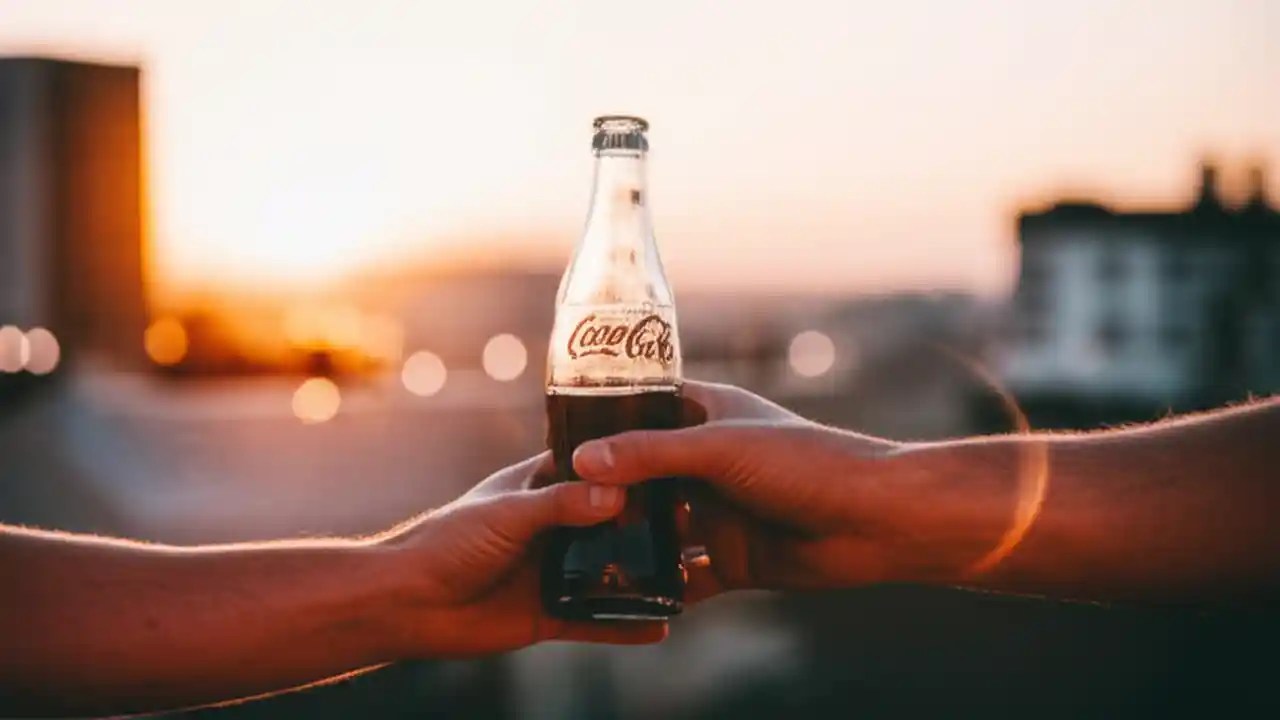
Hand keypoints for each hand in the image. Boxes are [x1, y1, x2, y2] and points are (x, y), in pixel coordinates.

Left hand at [379, 453, 666, 657]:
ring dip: (640, 575)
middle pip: (608, 521)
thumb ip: (561, 505)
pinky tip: (660, 626)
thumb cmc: (448, 541)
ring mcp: (551, 570)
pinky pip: (595, 620)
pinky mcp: (547, 612)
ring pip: (607, 571)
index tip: (670, 460)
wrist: (406, 602)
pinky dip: (625, 624)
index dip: (626, 465)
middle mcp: (550, 527)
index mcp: (537, 488)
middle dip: (644, 523)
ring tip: (688, 573)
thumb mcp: (509, 513)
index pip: (591, 467)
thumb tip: (616, 496)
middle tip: (693, 521)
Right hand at [574, 381, 992, 599]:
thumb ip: (650, 454)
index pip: (642, 411)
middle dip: (606, 492)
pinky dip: (660, 586)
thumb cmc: (808, 462)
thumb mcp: (720, 448)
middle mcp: (710, 461)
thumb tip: (581, 462)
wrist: (878, 521)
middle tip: (549, 506)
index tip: (552, 439)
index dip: (602, 424)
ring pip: (660, 528)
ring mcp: (720, 511)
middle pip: (643, 476)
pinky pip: (687, 576)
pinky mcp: (734, 557)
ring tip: (572, 554)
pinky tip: (621, 595)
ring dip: (627, 542)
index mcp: (709, 415)